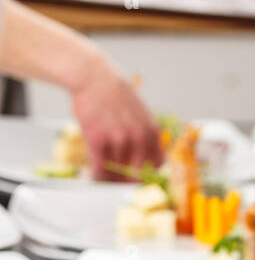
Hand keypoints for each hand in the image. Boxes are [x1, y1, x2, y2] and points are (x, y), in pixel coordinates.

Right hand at [71, 60, 162, 180]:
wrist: (93, 77)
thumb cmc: (115, 97)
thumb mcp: (140, 114)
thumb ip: (147, 137)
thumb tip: (153, 164)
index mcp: (152, 132)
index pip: (156, 167)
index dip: (147, 177)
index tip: (138, 180)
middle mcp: (138, 137)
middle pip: (136, 175)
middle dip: (127, 181)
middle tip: (119, 182)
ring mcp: (118, 139)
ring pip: (116, 173)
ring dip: (110, 178)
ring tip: (105, 173)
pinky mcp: (98, 139)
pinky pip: (100, 170)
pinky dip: (98, 177)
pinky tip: (96, 177)